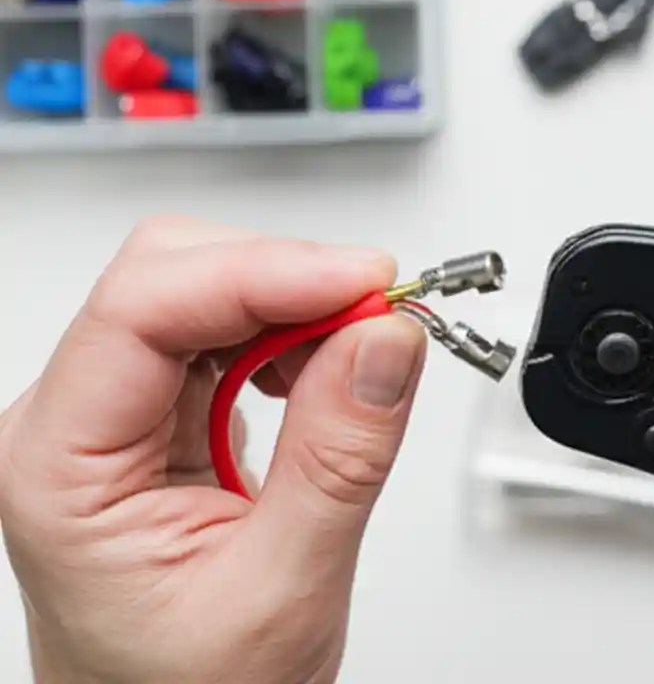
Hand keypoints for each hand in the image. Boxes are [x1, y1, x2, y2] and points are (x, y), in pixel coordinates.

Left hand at [0, 216, 426, 682]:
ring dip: (298, 303)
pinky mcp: (161, 418)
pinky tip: (328, 375)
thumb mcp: (282, 590)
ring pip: (203, 289)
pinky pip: (227, 334)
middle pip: (167, 273)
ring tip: (364, 357)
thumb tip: (384, 342)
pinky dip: (295, 334)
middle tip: (380, 314)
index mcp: (59, 467)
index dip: (263, 274)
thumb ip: (337, 458)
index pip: (143, 310)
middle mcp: (72, 425)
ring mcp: (115, 417)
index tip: (366, 282)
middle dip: (284, 276)